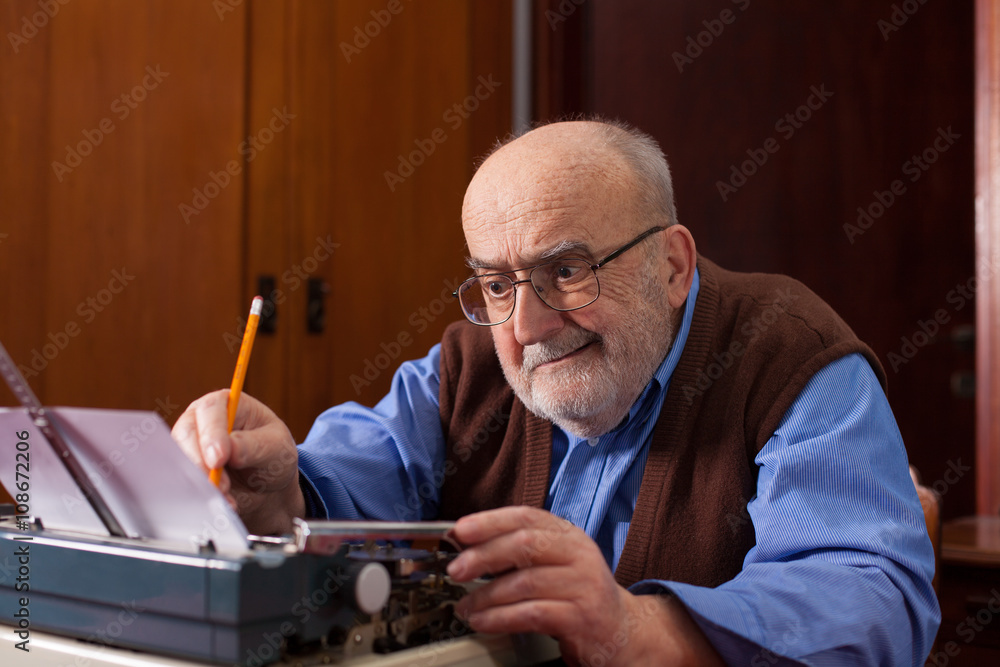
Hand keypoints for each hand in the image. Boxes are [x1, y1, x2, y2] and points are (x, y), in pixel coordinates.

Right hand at [171, 389, 304, 534]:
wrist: (268, 487)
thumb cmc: (274, 456)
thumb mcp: (276, 448)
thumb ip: (253, 446)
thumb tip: (229, 448)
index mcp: (227, 403)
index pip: (210, 409)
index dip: (211, 433)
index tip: (218, 458)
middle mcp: (201, 420)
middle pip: (186, 433)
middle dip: (200, 462)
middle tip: (218, 485)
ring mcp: (189, 445)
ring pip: (178, 459)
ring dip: (199, 481)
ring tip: (224, 497)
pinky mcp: (185, 469)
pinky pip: (181, 481)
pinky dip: (197, 494)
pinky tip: (219, 503)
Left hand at [445, 506, 722, 665]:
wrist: (620, 631)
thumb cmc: (577, 594)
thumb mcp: (555, 563)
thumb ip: (521, 551)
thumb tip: (467, 546)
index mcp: (568, 535)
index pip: (527, 517)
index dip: (490, 521)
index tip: (460, 530)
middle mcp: (579, 554)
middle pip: (524, 544)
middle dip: (484, 556)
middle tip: (456, 570)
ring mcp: (583, 585)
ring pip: (524, 582)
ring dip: (486, 596)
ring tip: (465, 607)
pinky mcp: (581, 617)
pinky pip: (531, 614)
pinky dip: (500, 618)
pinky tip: (483, 622)